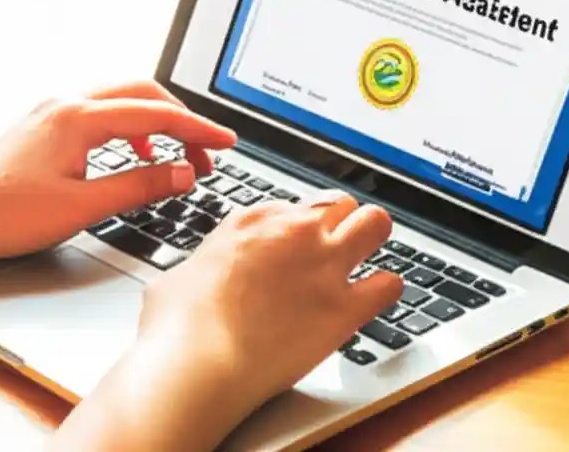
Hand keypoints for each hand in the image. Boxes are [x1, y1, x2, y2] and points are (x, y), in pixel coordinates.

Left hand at [0, 80, 236, 259]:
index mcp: (79, 117)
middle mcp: (66, 103)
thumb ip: (140, 186)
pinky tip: (133, 154)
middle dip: (181, 119)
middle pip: (143, 93)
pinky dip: (129, 128)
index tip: (228, 143)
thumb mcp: (83, 207)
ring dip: (156, 122)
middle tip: (206, 151)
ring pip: (121, 101)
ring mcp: (52, 110)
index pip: (157, 114)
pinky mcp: (43, 125)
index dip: (198, 130)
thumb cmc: (2, 214)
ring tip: (176, 155)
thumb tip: (183, 173)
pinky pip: (100, 113)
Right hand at [52, 192, 401, 451]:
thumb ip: (207, 268)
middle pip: (343, 205)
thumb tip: (203, 278)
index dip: (304, 229)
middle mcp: (295, 233)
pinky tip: (372, 300)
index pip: (300, 206)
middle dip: (343, 225)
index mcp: (254, 222)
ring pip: (376, 223)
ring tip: (363, 265)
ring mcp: (324, 266)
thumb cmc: (177, 328)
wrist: (194, 363)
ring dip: (372, 242)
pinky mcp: (344, 307)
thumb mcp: (180, 275)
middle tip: (337, 253)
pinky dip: (386, 291)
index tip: (302, 247)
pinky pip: (390, 284)